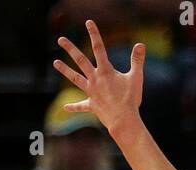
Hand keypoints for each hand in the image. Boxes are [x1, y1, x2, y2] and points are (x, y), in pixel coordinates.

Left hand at [54, 20, 144, 135]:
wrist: (123, 119)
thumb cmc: (131, 99)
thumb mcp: (136, 78)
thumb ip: (137, 61)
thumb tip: (141, 44)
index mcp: (106, 71)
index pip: (99, 49)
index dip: (94, 35)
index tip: (88, 23)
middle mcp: (95, 79)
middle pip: (80, 60)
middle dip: (70, 49)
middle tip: (60, 39)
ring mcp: (91, 91)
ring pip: (75, 78)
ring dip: (65, 70)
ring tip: (55, 63)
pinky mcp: (92, 104)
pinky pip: (82, 105)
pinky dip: (74, 107)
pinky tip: (65, 108)